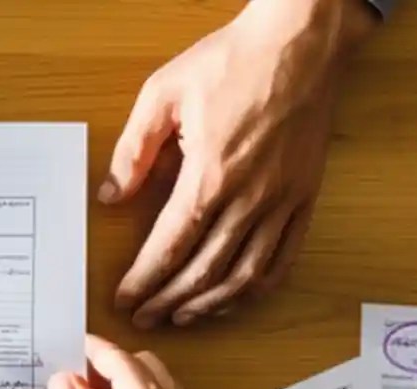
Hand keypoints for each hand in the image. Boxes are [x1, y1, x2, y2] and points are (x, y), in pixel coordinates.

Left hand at [100, 0, 377, 327]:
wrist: (301, 43)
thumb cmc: (233, 62)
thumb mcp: (163, 93)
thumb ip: (134, 150)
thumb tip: (112, 195)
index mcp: (210, 175)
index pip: (170, 245)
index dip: (144, 280)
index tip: (124, 298)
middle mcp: (249, 198)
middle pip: (204, 271)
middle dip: (168, 301)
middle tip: (144, 316)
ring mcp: (282, 202)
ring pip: (245, 276)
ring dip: (210, 305)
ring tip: (181, 317)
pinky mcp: (305, 199)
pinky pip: (283, 260)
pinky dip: (256, 289)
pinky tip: (233, 299)